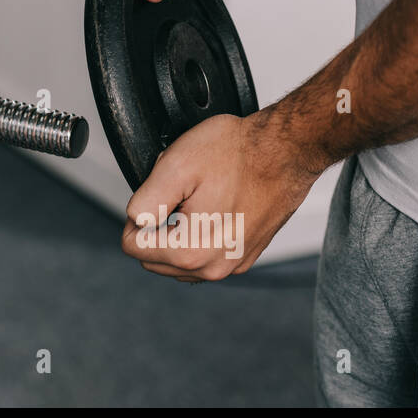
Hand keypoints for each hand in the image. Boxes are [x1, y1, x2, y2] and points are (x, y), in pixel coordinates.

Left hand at [119, 111, 321, 281]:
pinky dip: (199, 238)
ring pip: (178, 262)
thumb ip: (143, 203)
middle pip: (154, 259)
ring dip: (176, 236)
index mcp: (190, 250)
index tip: (156, 196)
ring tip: (195, 201)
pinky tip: (212, 209)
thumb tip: (134, 222)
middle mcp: (213, 267)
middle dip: (156, 228)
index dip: (136, 216)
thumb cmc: (237, 153)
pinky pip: (204, 257)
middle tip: (176, 196)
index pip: (132, 246)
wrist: (285, 151)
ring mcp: (232, 264)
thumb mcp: (175, 166)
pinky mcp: (244, 256)